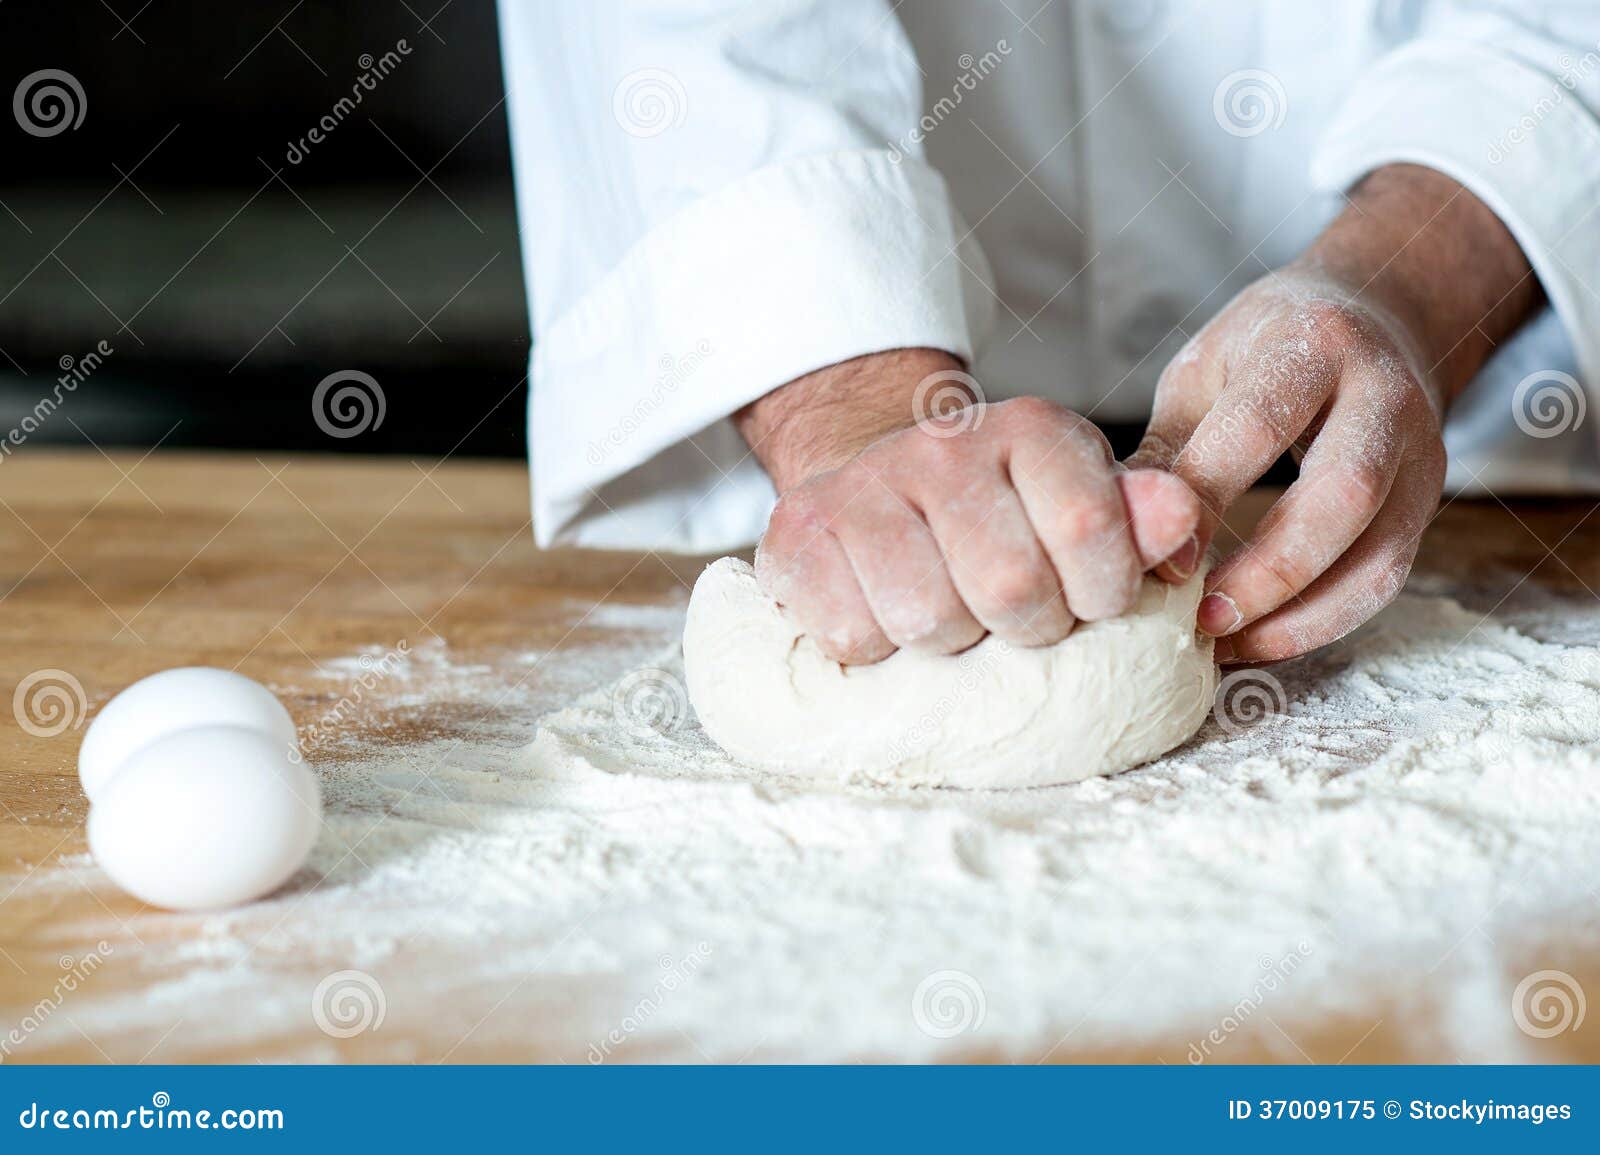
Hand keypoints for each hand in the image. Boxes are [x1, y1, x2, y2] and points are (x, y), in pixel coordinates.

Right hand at [736, 350, 1199, 663]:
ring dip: (950, 642)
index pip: (1089, 526)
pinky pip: (852, 634)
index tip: (1089, 602)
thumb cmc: (999, 519)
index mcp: (1031, 430)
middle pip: (1009, 589)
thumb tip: (1181, 520)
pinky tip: (886, 615)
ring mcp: (862, 484)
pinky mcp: (795, 530)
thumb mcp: (1085, 507)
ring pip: (927, 618)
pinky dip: (876, 649)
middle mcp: (942, 443)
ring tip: (952, 616)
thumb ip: (1143, 519)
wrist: (876, 490)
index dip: (1100, 593)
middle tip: (1015, 618)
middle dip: (1025, 629)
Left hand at [1129, 164, 1540, 663]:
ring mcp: (1420, 449)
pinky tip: (1263, 639)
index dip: (1206, 501)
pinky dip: (1324, 620)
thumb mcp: (1202, 371)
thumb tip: (1125, 537)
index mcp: (1312, 344)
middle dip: (1271, 570)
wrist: (1377, 314)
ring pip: (1381, 550)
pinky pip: (1387, 575)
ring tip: (1228, 645)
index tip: (1161, 562)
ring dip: (1303, 613)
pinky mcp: (1428, 498)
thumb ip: (1168, 450)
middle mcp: (1383, 394)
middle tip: (1202, 619)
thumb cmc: (1265, 348)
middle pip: (1344, 493)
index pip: (1258, 427)